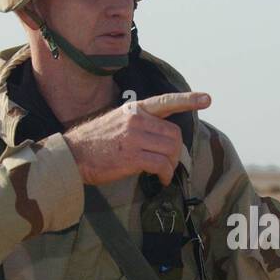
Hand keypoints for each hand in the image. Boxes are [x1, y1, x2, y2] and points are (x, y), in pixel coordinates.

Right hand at [64, 92, 210, 186]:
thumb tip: (160, 138)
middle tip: (169, 163)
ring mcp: (135, 138)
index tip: (207, 99)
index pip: (166, 101)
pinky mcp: (133, 157)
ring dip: (171, 165)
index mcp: (134, 109)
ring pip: (170, 150)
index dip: (188, 100)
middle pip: (173, 134)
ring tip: (164, 173)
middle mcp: (136, 119)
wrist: (72, 156)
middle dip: (176, 151)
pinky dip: (165, 175)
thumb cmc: (94, 142)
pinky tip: (161, 180)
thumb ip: (139, 124)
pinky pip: (161, 165)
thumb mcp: (117, 121)